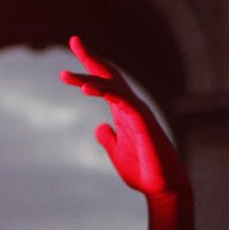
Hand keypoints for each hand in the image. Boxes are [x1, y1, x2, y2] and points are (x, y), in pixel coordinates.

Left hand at [64, 39, 186, 199]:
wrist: (163, 188)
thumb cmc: (144, 171)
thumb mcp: (117, 153)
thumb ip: (108, 139)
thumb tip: (100, 128)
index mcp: (124, 112)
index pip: (106, 82)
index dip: (91, 65)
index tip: (76, 47)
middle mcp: (131, 106)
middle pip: (110, 75)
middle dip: (91, 58)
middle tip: (74, 41)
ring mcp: (138, 111)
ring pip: (112, 85)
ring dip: (88, 78)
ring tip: (65, 76)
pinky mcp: (143, 121)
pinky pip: (122, 100)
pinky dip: (105, 91)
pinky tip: (86, 88)